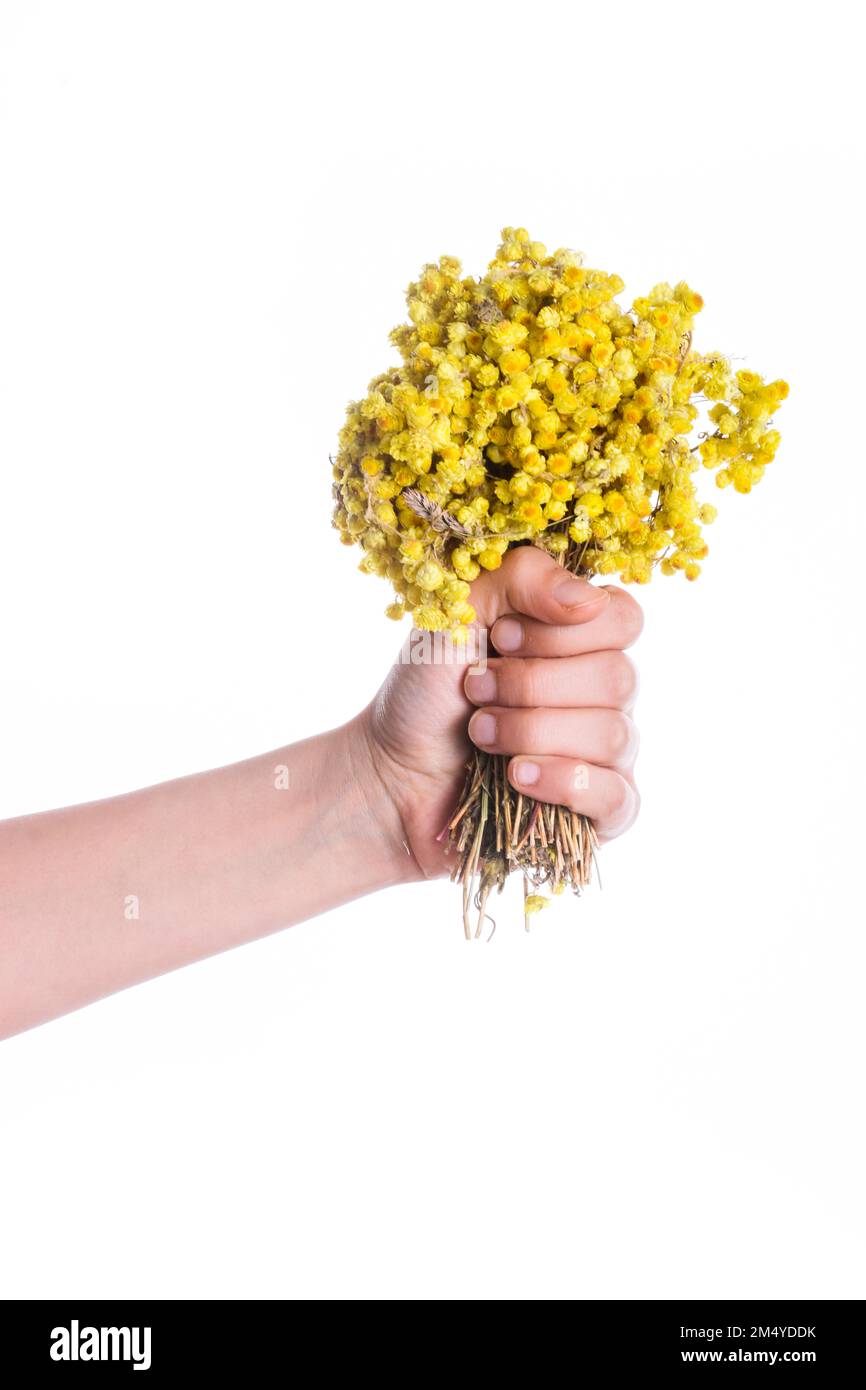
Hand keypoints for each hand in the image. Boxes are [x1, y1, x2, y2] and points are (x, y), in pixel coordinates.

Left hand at [355, 546, 642, 880]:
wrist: (388, 773)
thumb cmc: (425, 691)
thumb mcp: (459, 611)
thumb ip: (522, 577)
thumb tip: (586, 599)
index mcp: (581, 640)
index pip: (624, 619)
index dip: (564, 630)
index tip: (501, 638)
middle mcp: (603, 694)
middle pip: (618, 678)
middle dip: (533, 685)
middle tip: (475, 688)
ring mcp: (605, 756)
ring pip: (612, 735)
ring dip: (533, 731)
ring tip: (480, 733)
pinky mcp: (596, 811)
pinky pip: (617, 797)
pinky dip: (564, 783)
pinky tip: (517, 777)